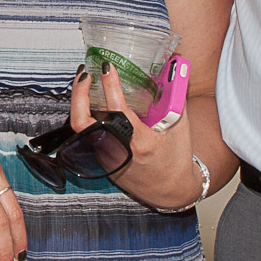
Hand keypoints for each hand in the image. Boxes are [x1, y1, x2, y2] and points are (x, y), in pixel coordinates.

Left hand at [72, 66, 210, 212]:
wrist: (170, 192)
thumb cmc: (176, 160)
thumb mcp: (181, 127)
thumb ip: (176, 96)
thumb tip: (176, 67)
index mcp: (139, 142)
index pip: (117, 108)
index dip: (109, 85)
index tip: (107, 67)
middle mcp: (117, 150)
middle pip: (82, 120)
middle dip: (79, 93)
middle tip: (85, 73)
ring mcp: (106, 156)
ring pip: (82, 125)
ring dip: (80, 102)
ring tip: (86, 81)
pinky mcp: (101, 160)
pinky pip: (88, 132)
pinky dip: (88, 114)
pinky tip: (93, 100)